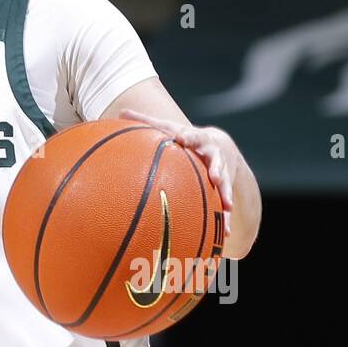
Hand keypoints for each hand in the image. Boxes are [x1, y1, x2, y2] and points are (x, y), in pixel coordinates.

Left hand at [118, 109, 238, 238]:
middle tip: (215, 176)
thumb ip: (146, 121)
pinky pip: (226, 206)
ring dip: (226, 196)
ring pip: (226, 185)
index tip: (182, 138)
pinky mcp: (225, 188)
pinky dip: (226, 219)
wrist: (220, 144)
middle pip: (217, 161)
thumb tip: (120, 111)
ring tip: (227, 207)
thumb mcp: (168, 126)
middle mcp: (213, 156)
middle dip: (217, 168)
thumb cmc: (184, 137)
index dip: (188, 137)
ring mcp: (222, 173)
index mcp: (198, 139)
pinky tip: (225, 235)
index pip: (193, 136)